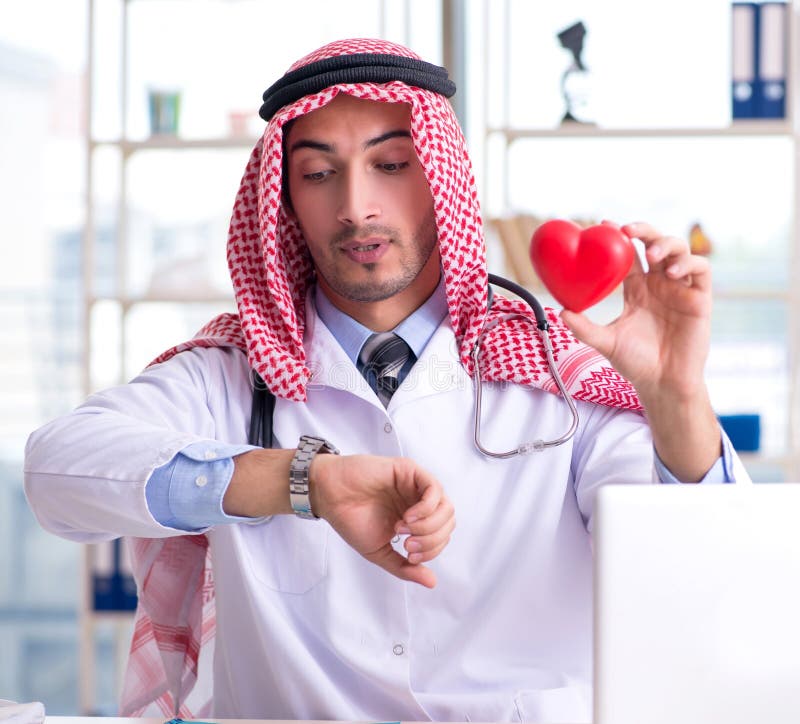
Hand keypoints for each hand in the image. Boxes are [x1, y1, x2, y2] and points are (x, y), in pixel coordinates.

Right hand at [310, 454, 454, 587]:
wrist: (330, 497)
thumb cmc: (351, 520)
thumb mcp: (380, 552)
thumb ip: (405, 567)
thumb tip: (432, 583)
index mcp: (417, 520)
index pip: (441, 537)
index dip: (431, 550)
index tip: (407, 554)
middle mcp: (420, 502)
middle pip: (448, 522)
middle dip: (431, 540)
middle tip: (406, 543)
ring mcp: (416, 486)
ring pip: (446, 506)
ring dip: (429, 525)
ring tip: (404, 529)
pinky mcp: (410, 471)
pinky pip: (434, 489)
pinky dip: (426, 508)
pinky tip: (408, 517)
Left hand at [561, 221, 720, 480]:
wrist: (662, 384)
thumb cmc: (635, 363)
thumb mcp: (605, 342)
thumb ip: (584, 327)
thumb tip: (560, 312)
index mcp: (637, 289)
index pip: (628, 256)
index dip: (618, 238)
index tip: (603, 224)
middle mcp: (659, 285)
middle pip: (655, 244)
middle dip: (644, 231)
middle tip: (627, 231)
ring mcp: (680, 290)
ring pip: (680, 251)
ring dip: (667, 245)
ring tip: (652, 255)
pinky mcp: (700, 299)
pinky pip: (701, 271)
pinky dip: (688, 264)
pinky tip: (672, 272)